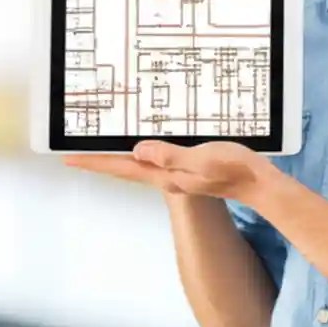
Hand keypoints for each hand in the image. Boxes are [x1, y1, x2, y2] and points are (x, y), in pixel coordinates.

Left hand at [63, 140, 279, 202]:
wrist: (258, 183)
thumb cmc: (234, 170)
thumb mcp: (201, 159)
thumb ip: (170, 156)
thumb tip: (139, 150)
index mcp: (165, 175)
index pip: (122, 167)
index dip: (94, 162)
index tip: (69, 158)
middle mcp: (165, 176)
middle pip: (123, 167)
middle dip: (98, 160)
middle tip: (74, 152)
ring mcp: (175, 173)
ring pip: (136, 163)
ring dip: (116, 155)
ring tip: (97, 147)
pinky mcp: (185, 166)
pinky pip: (154, 158)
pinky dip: (139, 150)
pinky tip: (139, 143)